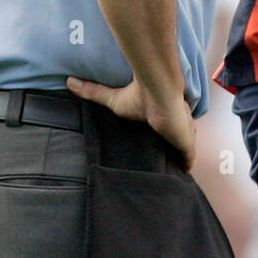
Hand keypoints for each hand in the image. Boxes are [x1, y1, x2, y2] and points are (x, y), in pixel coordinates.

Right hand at [65, 75, 196, 169]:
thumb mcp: (113, 100)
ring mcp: (184, 133)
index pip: (166, 127)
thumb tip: (69, 82)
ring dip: (180, 158)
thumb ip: (93, 92)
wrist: (159, 93)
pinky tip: (183, 175)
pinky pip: (189, 159)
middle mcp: (176, 123)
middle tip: (164, 162)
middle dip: (173, 147)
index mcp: (163, 115)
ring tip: (172, 172)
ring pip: (184, 149)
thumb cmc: (139, 96)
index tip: (158, 144)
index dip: (164, 135)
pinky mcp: (187, 142)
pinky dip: (186, 166)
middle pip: (177, 138)